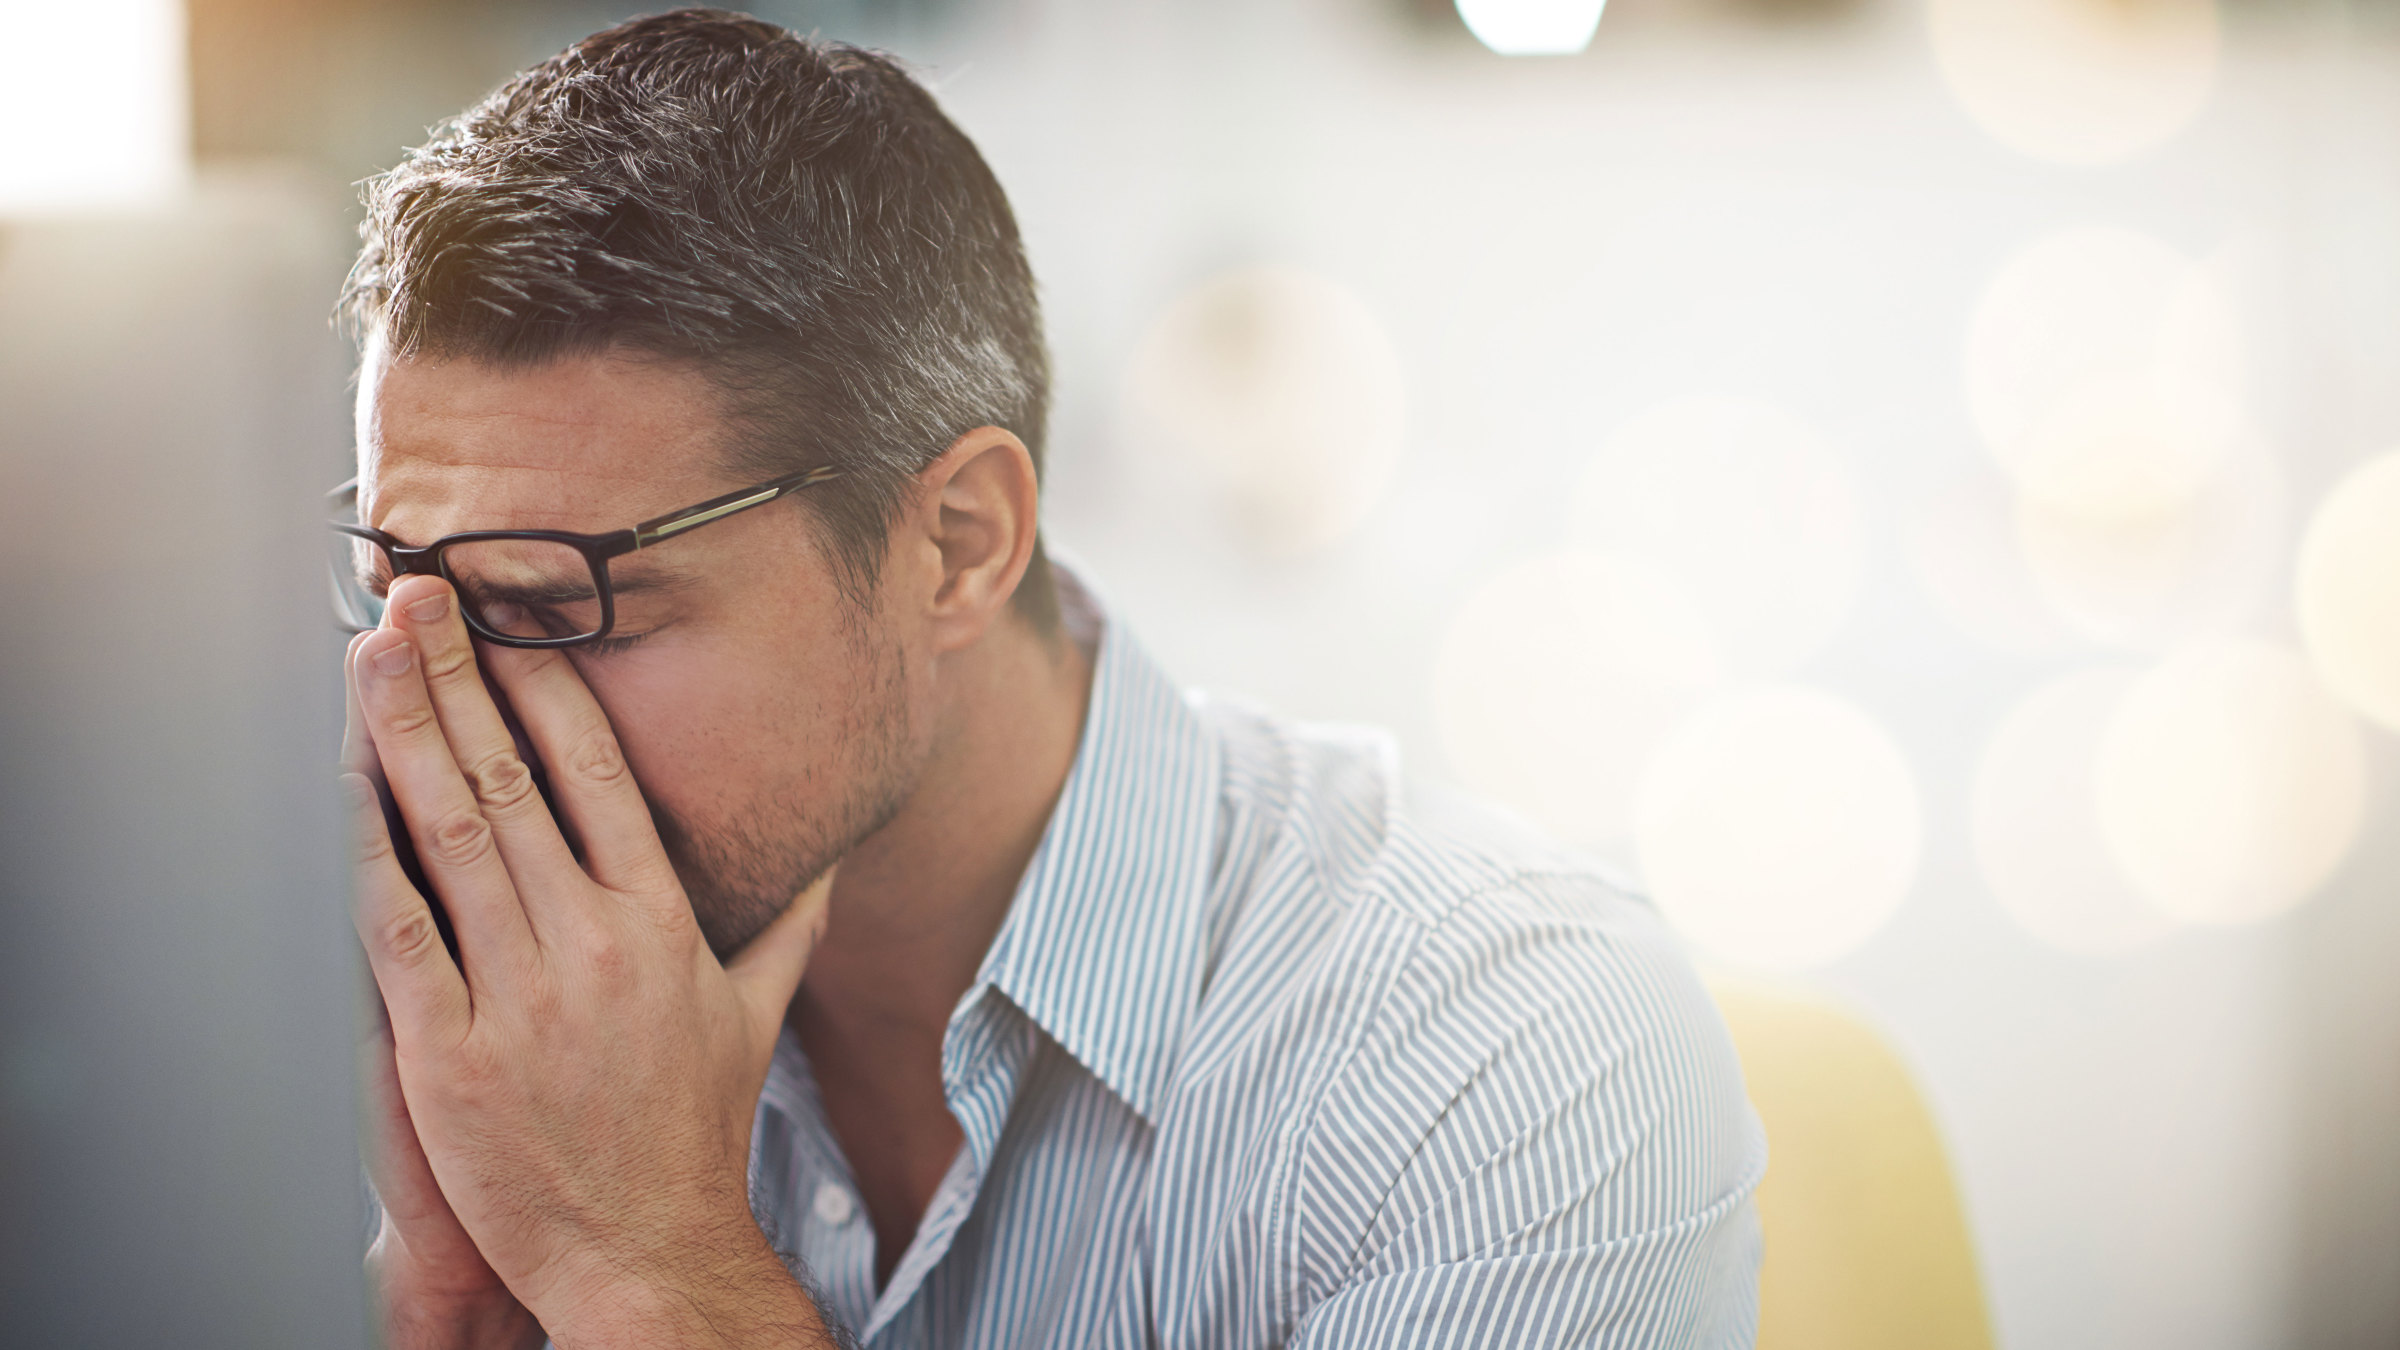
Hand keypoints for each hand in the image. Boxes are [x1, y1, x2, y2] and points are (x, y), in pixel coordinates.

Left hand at [344, 575, 835, 1347]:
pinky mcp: (451, 1053)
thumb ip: (790, 927)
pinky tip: (344, 784)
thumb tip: (830, 862)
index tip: (510, 621)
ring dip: (406, 733)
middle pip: (515, 780)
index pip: (600, 773)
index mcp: (663, 922)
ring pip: (452, 833)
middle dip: (460, 677)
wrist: (648, 1252)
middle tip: (421, 596)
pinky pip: (398, 931)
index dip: (547, 686)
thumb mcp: (756, 1018)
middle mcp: (595, 944)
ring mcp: (521, 996)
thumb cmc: (695, 1133)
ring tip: (373, 652)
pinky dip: (366, 850)